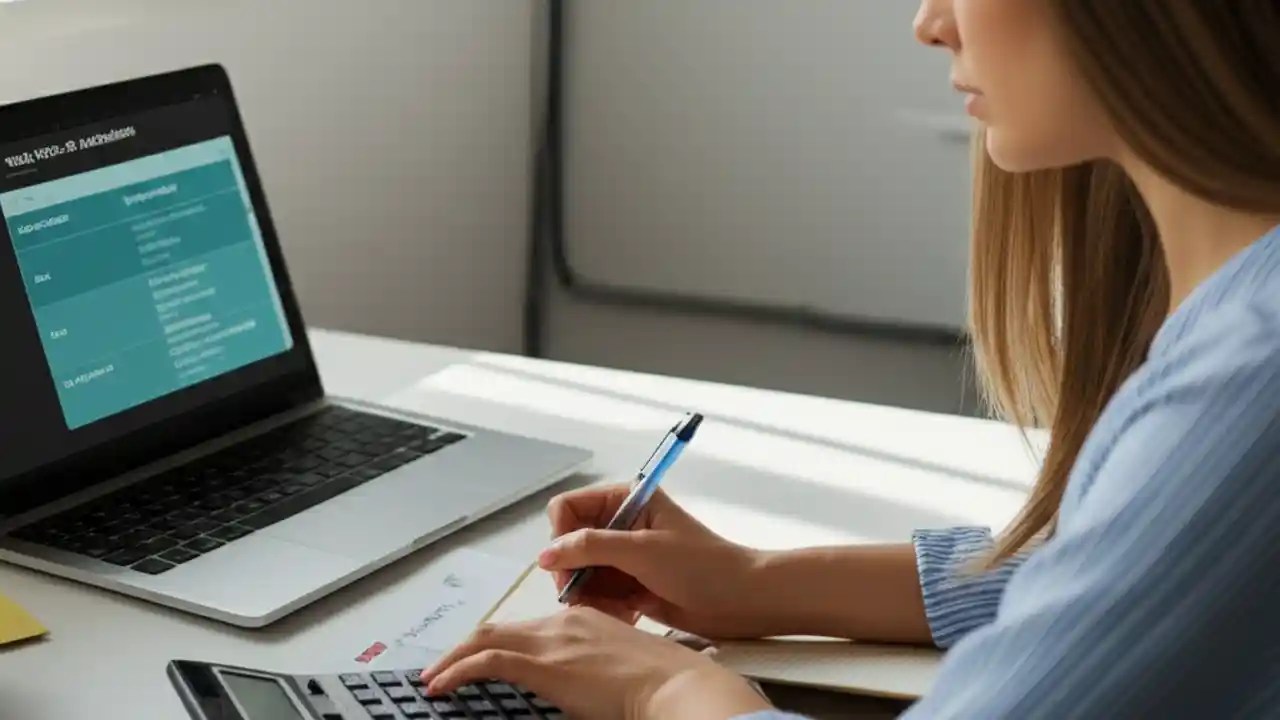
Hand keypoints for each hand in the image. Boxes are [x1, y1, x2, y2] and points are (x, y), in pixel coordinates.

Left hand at [421, 607, 771, 719]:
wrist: (675, 685)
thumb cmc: (662, 684)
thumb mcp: (623, 668)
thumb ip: (596, 668)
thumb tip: (583, 686)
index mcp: (583, 619)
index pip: (526, 627)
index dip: (497, 641)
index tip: (479, 658)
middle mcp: (563, 622)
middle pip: (500, 628)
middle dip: (466, 646)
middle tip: (444, 667)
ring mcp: (553, 641)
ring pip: (486, 639)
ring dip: (453, 658)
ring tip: (433, 677)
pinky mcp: (544, 664)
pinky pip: (487, 661)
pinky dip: (457, 670)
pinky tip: (441, 685)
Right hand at [539, 483, 777, 639]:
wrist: (742, 602)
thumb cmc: (702, 566)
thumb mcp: (643, 551)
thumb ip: (591, 548)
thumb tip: (545, 555)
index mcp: (626, 499)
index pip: (568, 508)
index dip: (560, 536)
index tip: (565, 566)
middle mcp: (621, 524)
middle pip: (570, 544)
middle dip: (573, 572)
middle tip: (580, 597)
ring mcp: (625, 556)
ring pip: (582, 574)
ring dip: (589, 594)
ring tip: (612, 609)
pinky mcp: (631, 584)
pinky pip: (599, 594)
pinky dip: (605, 607)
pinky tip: (626, 615)